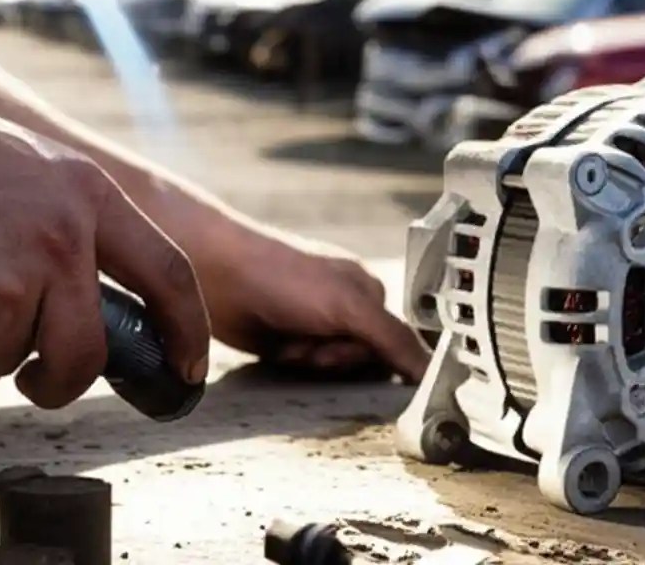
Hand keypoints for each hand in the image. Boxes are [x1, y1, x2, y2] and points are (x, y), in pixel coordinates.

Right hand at [0, 42, 209, 408]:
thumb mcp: (39, 171)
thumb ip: (79, 230)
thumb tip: (102, 311)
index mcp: (91, 196)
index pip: (168, 273)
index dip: (187, 328)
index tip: (188, 367)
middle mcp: (62, 236)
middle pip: (89, 351)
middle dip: (64, 381)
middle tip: (42, 381)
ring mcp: (11, 272)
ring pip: (11, 358)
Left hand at [163, 203, 429, 382]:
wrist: (215, 273)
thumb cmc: (282, 277)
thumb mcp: (349, 307)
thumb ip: (393, 339)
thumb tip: (429, 370)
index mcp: (369, 292)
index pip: (395, 344)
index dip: (371, 356)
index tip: (346, 352)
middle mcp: (347, 308)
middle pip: (362, 362)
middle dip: (334, 360)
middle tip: (310, 344)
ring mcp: (316, 325)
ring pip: (333, 370)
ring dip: (311, 363)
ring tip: (289, 342)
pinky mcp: (288, 341)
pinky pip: (306, 371)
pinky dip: (294, 365)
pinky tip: (278, 349)